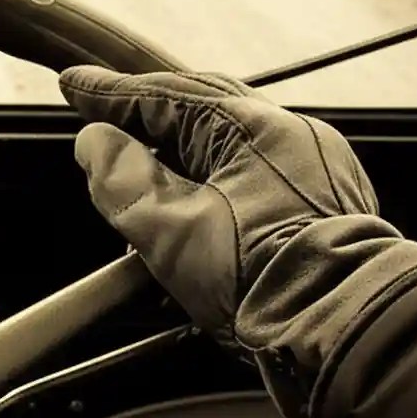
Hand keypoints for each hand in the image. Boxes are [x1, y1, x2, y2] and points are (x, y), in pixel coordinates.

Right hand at [59, 66, 380, 350]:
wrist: (341, 330)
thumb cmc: (268, 283)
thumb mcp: (172, 231)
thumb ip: (121, 180)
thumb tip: (95, 143)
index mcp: (255, 129)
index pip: (165, 94)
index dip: (110, 93)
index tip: (75, 87)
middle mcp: (290, 139)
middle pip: (199, 114)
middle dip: (147, 122)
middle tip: (104, 128)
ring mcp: (312, 173)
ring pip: (225, 149)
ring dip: (177, 161)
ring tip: (140, 190)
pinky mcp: (319, 210)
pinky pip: (251, 179)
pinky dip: (210, 186)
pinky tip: (190, 218)